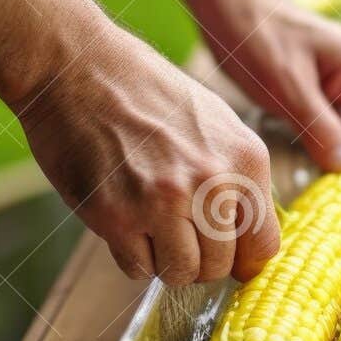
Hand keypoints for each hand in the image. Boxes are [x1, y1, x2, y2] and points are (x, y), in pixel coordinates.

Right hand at [16, 31, 279, 286]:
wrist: (77, 67)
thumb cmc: (143, 91)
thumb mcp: (215, 122)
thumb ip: (237, 178)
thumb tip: (248, 236)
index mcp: (244, 158)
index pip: (263, 244)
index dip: (240, 257)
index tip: (224, 255)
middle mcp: (212, 183)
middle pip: (219, 266)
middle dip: (197, 258)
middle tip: (174, 232)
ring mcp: (164, 202)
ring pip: (179, 272)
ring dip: (164, 259)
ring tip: (148, 224)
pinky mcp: (117, 215)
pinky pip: (137, 268)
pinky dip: (130, 253)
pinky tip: (123, 218)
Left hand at [196, 0, 340, 171]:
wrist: (232, 6)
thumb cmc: (257, 41)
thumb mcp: (287, 91)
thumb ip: (321, 131)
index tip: (316, 174)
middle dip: (336, 149)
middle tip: (297, 149)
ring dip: (324, 141)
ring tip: (291, 128)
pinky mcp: (339, 82)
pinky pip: (339, 119)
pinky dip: (318, 130)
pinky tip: (293, 121)